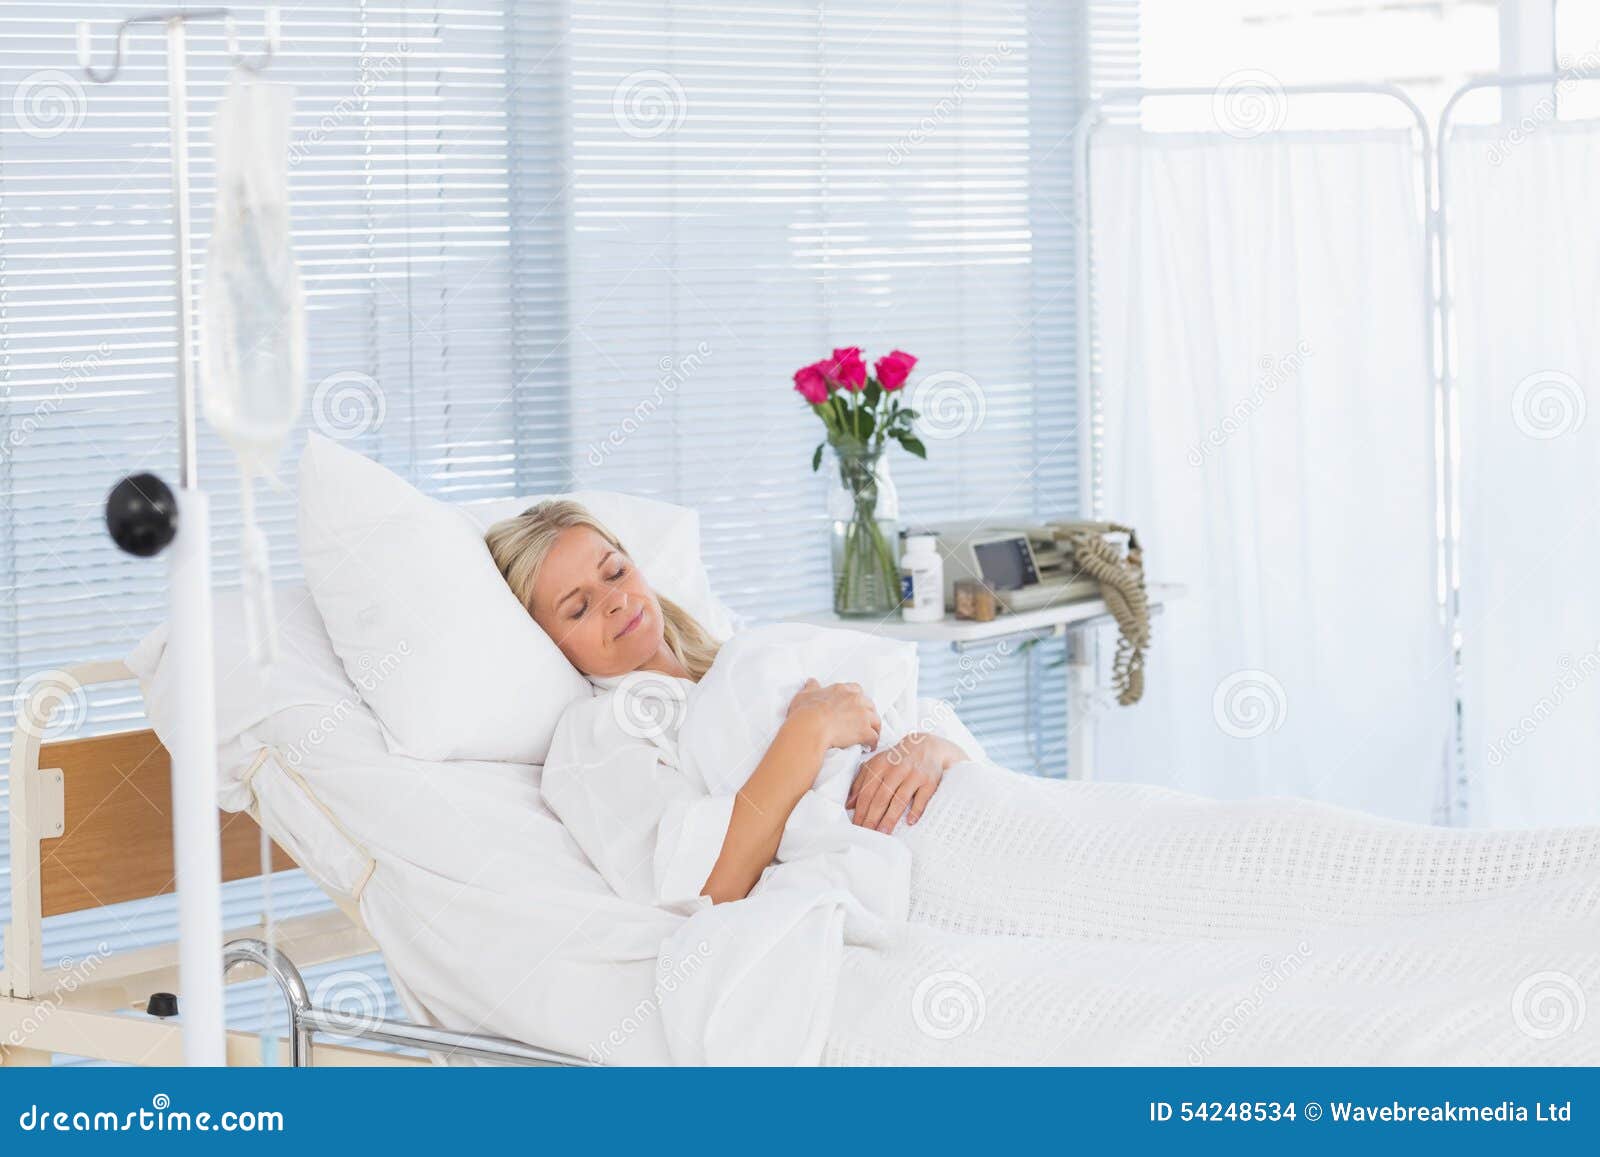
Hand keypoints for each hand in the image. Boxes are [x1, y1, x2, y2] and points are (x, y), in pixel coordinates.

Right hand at [785, 677, 881, 751]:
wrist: (810, 727)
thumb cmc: (806, 712)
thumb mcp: (805, 694)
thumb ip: (811, 687)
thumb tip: (812, 682)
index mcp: (842, 690)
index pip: (857, 690)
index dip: (857, 699)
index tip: (854, 706)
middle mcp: (855, 699)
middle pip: (869, 705)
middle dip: (867, 713)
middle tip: (862, 722)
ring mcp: (862, 715)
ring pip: (876, 721)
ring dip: (874, 728)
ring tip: (870, 735)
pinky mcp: (864, 731)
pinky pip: (874, 737)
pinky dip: (873, 742)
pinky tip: (869, 747)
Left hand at [846, 732, 967, 833]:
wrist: (927, 746)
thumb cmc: (898, 759)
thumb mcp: (877, 764)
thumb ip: (862, 782)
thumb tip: (849, 804)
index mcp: (880, 766)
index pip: (867, 791)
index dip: (861, 810)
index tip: (856, 825)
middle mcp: (896, 769)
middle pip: (881, 797)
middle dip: (872, 817)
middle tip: (867, 833)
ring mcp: (914, 775)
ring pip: (900, 799)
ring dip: (891, 817)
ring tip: (883, 832)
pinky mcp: (930, 781)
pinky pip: (922, 798)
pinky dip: (916, 810)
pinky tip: (909, 822)